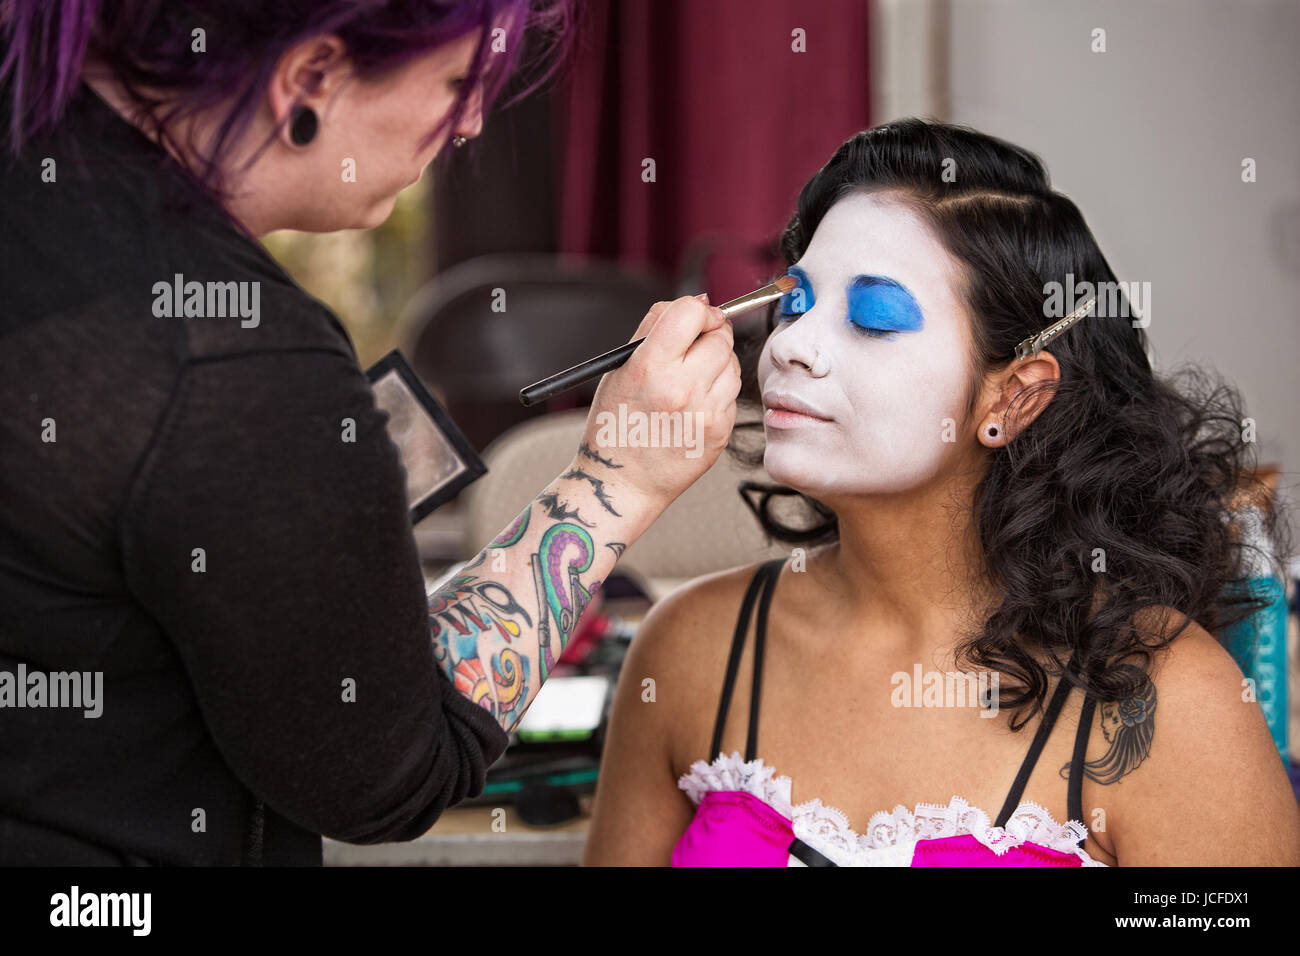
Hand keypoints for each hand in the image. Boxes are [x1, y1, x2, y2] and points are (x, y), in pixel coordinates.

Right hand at [574, 294, 740, 515]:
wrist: (623, 482)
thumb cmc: (617, 424)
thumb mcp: (619, 368)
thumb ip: (654, 328)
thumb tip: (698, 301)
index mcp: (649, 367)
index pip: (692, 312)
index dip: (699, 311)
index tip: (696, 319)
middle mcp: (680, 389)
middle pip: (720, 337)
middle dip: (710, 337)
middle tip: (692, 352)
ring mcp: (705, 413)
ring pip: (732, 365)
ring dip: (717, 365)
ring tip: (689, 383)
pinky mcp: (721, 432)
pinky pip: (733, 395)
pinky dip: (718, 394)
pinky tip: (694, 407)